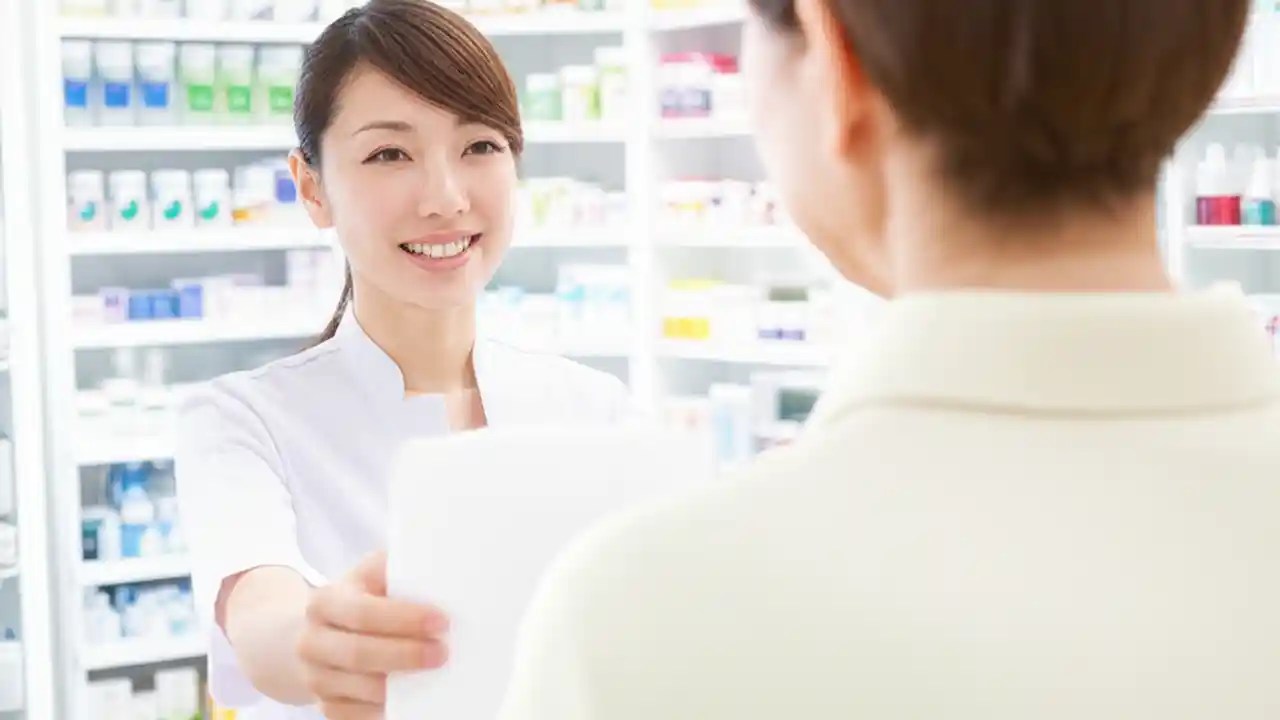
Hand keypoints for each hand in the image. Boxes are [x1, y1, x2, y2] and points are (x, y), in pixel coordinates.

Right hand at [297, 551, 449, 718]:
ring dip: (400, 687)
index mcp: (325, 602)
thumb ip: (394, 567)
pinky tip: (412, 703)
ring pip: (360, 689)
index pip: (362, 612)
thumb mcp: (368, 575)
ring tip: (434, 677)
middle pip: (359, 654)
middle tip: (443, 653)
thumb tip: (438, 561)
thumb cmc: (357, 601)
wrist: (316, 635)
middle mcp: (313, 641)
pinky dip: (383, 712)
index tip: (441, 621)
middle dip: (406, 655)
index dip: (403, 618)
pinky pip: (354, 716)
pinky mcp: (326, 706)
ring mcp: (316, 677)